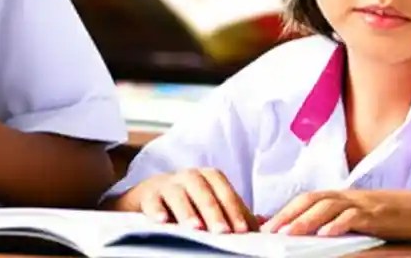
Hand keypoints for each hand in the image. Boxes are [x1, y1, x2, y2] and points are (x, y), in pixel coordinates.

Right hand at [113, 168, 258, 233]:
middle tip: (222, 232)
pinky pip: (151, 200)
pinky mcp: (146, 194)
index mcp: (208, 178)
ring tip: (195, 228)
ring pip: (177, 193)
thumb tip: (264, 227)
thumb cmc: (189, 202)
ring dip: (187, 210)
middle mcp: (189, 177)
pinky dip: (156, 209)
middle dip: (214, 211)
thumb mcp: (211, 206)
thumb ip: (235, 215)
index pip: (224, 191)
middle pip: (203, 190)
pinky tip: (162, 221)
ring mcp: (166, 184)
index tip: (243, 231)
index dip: (234, 209)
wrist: (149, 195)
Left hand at [261, 189, 410, 239]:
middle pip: (312, 200)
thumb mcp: (361, 215)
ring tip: (289, 233)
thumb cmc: (393, 216)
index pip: (308, 199)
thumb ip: (339, 219)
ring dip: (306, 220)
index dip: (287, 210)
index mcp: (343, 197)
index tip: (267, 225)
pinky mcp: (378, 215)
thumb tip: (313, 231)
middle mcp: (349, 197)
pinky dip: (338, 225)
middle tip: (269, 231)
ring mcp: (363, 204)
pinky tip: (325, 234)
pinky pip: (354, 217)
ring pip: (328, 207)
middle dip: (288, 214)